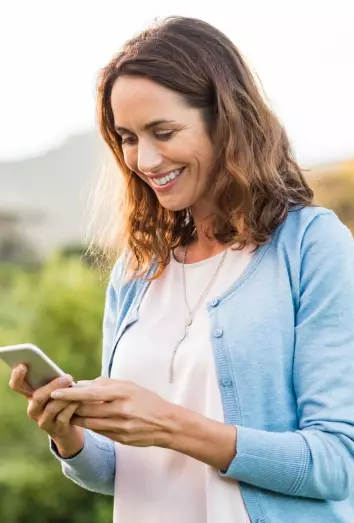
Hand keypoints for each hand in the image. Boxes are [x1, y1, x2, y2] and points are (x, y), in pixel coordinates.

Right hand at [9, 364, 83, 456]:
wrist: (68, 426)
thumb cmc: (60, 401)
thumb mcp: (55, 389)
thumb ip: (52, 381)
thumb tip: (61, 373)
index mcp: (30, 395)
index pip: (17, 386)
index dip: (17, 376)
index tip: (23, 365)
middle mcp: (33, 409)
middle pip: (37, 397)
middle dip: (53, 386)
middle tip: (68, 377)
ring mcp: (43, 421)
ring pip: (51, 408)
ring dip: (65, 397)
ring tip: (76, 387)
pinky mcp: (56, 429)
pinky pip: (63, 417)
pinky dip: (71, 407)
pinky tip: (78, 400)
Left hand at [51, 378, 176, 446]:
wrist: (166, 423)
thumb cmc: (147, 400)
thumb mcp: (129, 386)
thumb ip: (106, 384)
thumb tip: (82, 384)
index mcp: (122, 393)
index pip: (90, 393)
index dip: (71, 394)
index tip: (55, 392)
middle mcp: (120, 410)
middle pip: (86, 409)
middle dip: (69, 406)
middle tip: (57, 402)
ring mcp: (120, 426)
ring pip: (89, 422)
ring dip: (76, 417)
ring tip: (67, 411)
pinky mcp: (120, 438)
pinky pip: (98, 431)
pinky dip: (89, 425)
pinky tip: (84, 420)